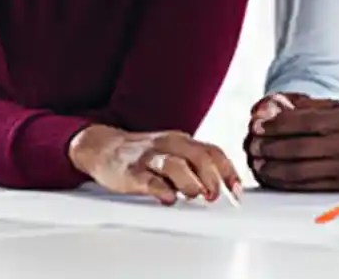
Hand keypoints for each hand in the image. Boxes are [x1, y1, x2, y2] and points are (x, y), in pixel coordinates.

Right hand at [68, 124, 241, 205]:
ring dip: (190, 183)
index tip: (237, 191)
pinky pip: (148, 179)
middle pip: (199, 156)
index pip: (213, 151)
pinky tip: (169, 198)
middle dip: (212, 177)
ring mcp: (149, 157)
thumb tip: (218, 189)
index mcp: (182, 140)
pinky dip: (161, 189)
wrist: (102, 147)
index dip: (228, 171)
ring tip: (196, 195)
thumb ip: (192, 167)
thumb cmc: (143, 155)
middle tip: (215, 196)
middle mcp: (168, 145)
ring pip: (175, 165)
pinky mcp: (130, 171)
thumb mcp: (172, 153)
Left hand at [245, 97, 338, 190]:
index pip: (304, 122)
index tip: (257, 125)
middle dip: (269, 147)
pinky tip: (270, 175)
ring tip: (257, 162)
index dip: (276, 125)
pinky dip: (282, 182)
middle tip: (252, 145)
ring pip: (298, 170)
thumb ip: (307, 106)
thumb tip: (274, 107)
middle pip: (298, 147)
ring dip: (272, 167)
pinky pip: (304, 186)